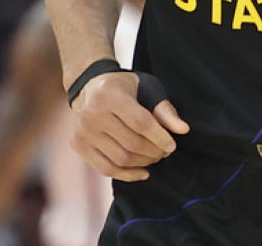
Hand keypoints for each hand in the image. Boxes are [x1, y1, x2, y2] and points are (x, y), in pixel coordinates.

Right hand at [68, 71, 188, 181]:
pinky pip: (106, 169)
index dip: (160, 137)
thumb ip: (164, 109)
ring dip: (143, 163)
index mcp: (109, 95)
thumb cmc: (124, 88)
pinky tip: (142, 172)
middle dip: (154, 152)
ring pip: (120, 159)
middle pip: (131, 144)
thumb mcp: (147, 89)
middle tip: (164, 152)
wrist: (89, 86)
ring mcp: (82, 131)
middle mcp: (92, 113)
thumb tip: (183, 130)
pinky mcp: (78, 145)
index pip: (140, 123)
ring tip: (154, 157)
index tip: (171, 145)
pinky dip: (127, 175)